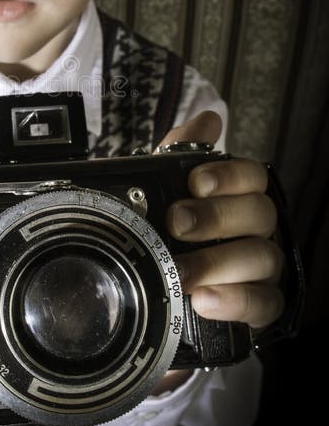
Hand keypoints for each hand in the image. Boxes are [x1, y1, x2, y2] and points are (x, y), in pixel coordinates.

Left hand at [162, 111, 284, 329]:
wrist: (161, 289)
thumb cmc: (171, 234)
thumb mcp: (166, 189)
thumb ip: (183, 152)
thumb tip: (209, 120)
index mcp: (239, 197)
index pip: (252, 176)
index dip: (228, 176)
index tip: (195, 183)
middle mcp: (257, 230)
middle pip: (260, 214)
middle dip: (216, 217)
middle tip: (176, 223)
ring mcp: (263, 268)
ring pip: (261, 257)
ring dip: (218, 262)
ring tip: (181, 270)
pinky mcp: (260, 306)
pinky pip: (263, 303)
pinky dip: (234, 302)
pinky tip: (203, 299)